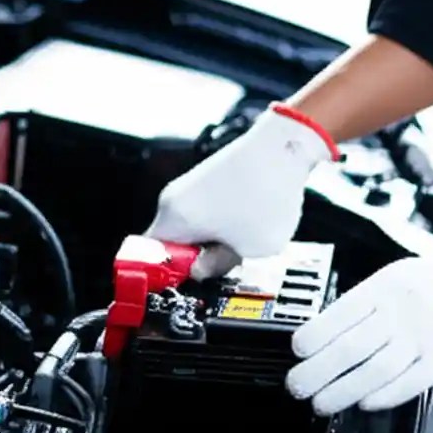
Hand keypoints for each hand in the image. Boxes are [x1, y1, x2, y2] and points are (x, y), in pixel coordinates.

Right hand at [145, 104, 337, 278]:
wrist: (286, 146)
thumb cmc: (266, 193)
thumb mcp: (248, 248)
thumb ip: (218, 265)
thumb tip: (201, 272)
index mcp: (173, 219)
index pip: (147, 258)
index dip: (162, 276)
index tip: (180, 285)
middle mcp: (173, 200)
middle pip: (168, 244)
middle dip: (192, 259)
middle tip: (219, 266)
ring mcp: (187, 187)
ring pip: (187, 228)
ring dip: (207, 241)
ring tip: (238, 241)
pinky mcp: (204, 179)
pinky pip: (200, 213)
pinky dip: (217, 223)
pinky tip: (244, 222)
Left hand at [286, 249, 432, 414]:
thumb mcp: (406, 279)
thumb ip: (371, 304)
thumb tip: (331, 330)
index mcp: (387, 286)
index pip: (338, 314)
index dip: (312, 337)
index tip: (295, 353)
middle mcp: (402, 309)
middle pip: (349, 346)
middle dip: (316, 371)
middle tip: (297, 386)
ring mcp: (426, 334)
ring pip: (374, 368)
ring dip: (342, 390)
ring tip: (321, 403)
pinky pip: (410, 381)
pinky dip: (384, 395)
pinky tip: (364, 404)